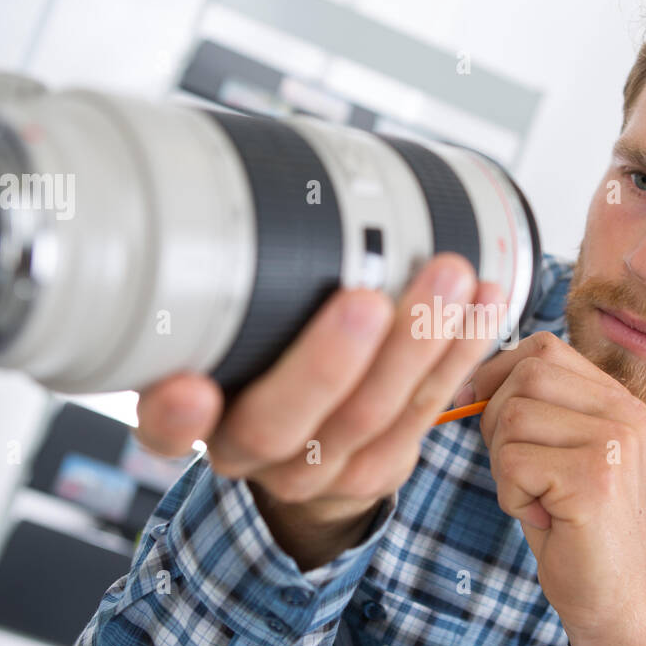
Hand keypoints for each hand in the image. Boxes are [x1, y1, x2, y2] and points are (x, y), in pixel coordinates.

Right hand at [133, 252, 505, 568]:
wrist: (297, 456)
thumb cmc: (256, 368)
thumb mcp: (221, 336)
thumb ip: (223, 288)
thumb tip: (254, 175)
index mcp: (192, 419)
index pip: (165, 429)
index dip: (175, 416)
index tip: (188, 390)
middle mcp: (248, 453)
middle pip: (280, 422)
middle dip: (328, 360)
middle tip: (366, 301)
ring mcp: (316, 470)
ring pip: (368, 415)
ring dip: (414, 343)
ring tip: (448, 280)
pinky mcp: (377, 470)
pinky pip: (423, 412)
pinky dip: (456, 353)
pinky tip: (481, 305)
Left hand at [468, 331, 645, 642]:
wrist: (608, 598)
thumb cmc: (569, 524)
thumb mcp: (553, 450)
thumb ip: (530, 405)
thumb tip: (465, 376)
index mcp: (618, 399)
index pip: (543, 348)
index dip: (498, 374)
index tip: (482, 410)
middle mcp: (625, 411)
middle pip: (525, 375)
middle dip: (497, 424)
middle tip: (521, 472)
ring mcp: (613, 442)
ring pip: (512, 416)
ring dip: (504, 465)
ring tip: (538, 497)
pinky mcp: (594, 477)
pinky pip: (513, 461)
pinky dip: (510, 495)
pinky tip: (542, 517)